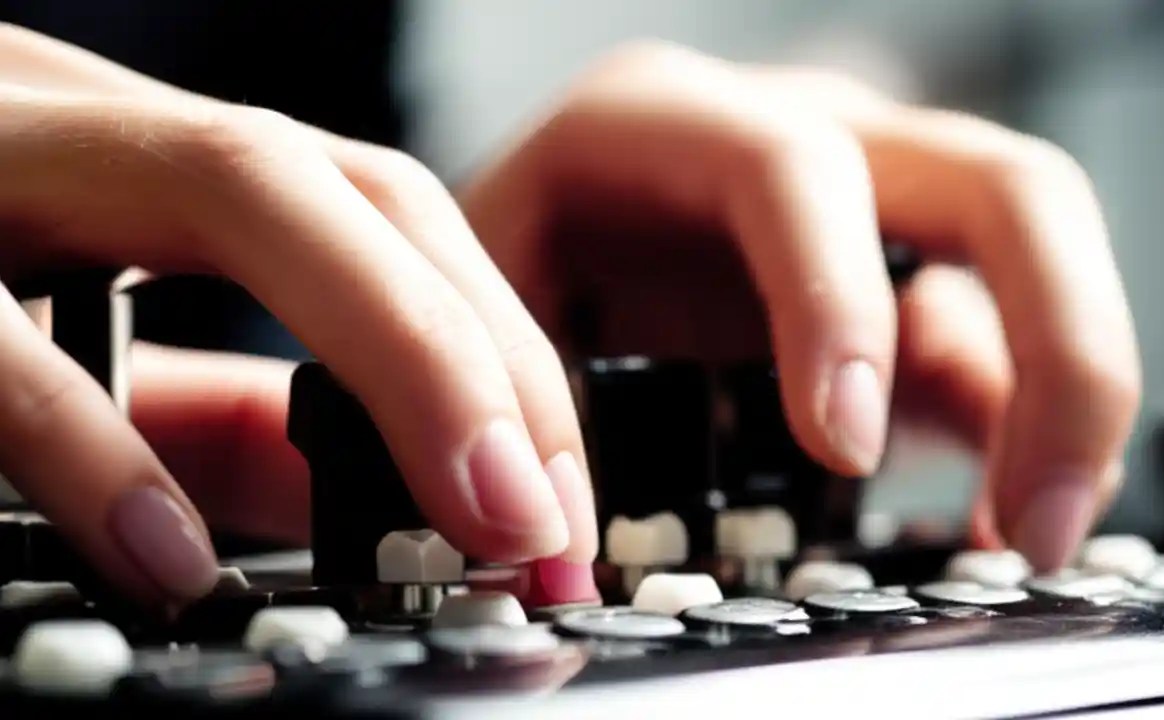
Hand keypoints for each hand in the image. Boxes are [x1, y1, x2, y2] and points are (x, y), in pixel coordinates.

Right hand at [0, 24, 596, 608]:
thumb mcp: (81, 354)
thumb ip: (219, 425)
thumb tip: (371, 500)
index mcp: (156, 170)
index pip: (387, 219)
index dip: (500, 357)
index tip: (556, 503)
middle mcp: (98, 132)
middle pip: (356, 190)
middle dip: (481, 361)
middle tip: (542, 526)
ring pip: (234, 186)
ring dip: (393, 357)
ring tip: (465, 526)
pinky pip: (3, 343)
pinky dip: (100, 451)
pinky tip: (175, 558)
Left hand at [460, 42, 1141, 572]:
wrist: (532, 242)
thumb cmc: (496, 269)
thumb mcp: (482, 315)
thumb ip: (525, 394)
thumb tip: (570, 536)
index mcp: (668, 123)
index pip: (792, 169)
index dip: (836, 301)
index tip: (842, 447)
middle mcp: (795, 141)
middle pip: (997, 190)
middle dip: (1055, 350)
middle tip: (1030, 516)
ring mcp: (866, 205)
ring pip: (1035, 255)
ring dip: (1066, 398)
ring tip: (1031, 534)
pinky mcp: (901, 278)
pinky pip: (1004, 335)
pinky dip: (1027, 426)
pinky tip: (997, 514)